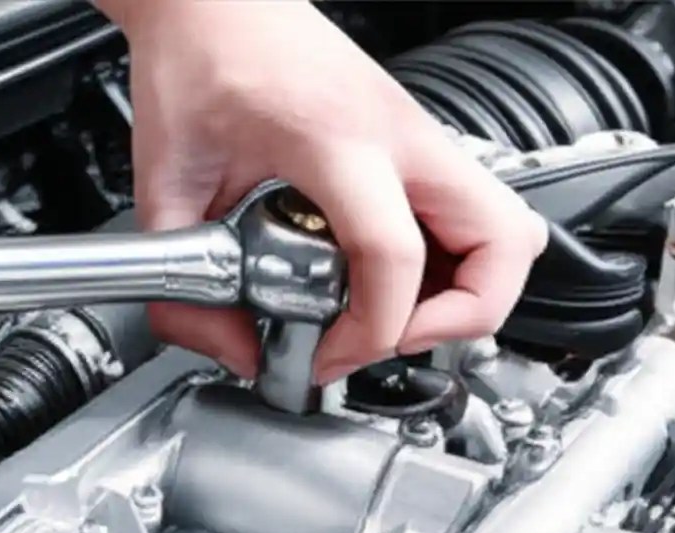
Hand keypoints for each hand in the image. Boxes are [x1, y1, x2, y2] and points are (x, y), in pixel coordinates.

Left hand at [99, 1, 547, 381]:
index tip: (329, 355)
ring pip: (507, 231)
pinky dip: (450, 265)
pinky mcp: (412, 141)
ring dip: (468, 295)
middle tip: (389, 339)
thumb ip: (187, 281)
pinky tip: (385, 279)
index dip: (373, 329)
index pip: (394, 254)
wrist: (211, 2)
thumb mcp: (167, 184)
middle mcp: (398, 134)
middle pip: (505, 244)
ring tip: (394, 317)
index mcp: (336, 138)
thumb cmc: (198, 62)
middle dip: (460, 320)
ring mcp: (416, 135)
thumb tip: (232, 348)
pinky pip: (470, 216)